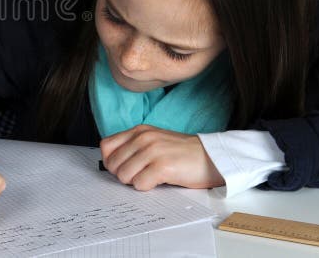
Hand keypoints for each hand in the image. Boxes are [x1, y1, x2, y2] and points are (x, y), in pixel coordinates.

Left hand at [100, 124, 223, 190]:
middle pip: (113, 164)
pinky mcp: (163, 166)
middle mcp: (143, 138)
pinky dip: (147, 188)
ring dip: (135, 182)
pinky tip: (159, 182)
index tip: (123, 168)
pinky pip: (139, 184)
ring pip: (124, 175)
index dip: (111, 161)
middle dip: (123, 175)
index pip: (106, 146)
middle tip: (140, 176)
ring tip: (151, 178)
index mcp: (139, 131)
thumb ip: (134, 147)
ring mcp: (153, 151)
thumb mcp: (155, 141)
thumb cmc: (183, 153)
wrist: (212, 157)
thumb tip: (112, 164)